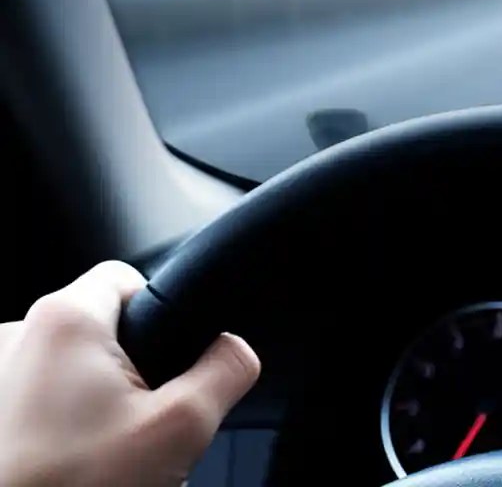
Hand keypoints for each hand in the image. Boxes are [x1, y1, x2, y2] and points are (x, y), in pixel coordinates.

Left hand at [0, 261, 260, 486]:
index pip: (130, 278)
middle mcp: (16, 337)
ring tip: (100, 453)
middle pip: (101, 332)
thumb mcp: (181, 427)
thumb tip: (236, 351)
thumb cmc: (72, 486)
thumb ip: (226, 371)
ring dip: (92, 403)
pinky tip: (73, 464)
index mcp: (65, 321)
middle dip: (130, 374)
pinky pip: (38, 402)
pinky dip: (59, 427)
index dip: (162, 318)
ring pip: (70, 372)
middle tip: (139, 425)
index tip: (168, 366)